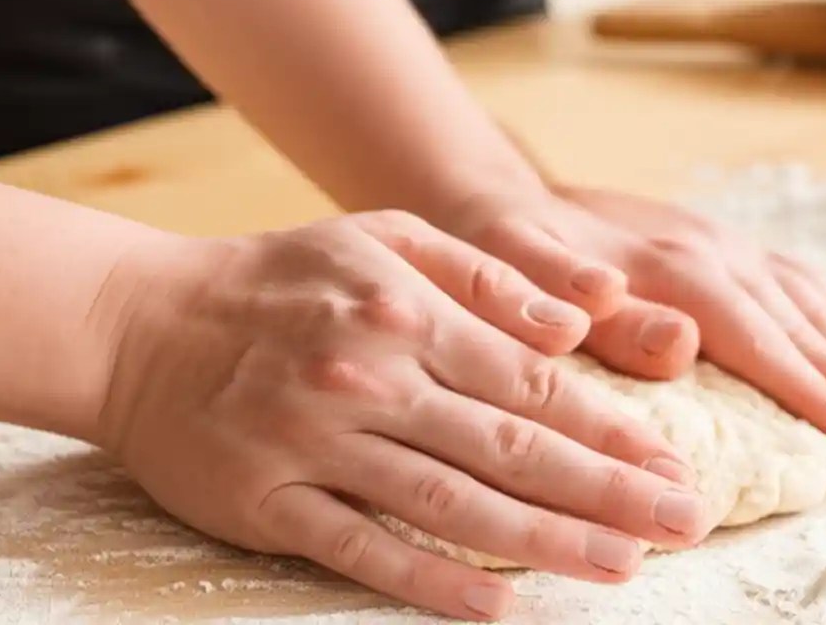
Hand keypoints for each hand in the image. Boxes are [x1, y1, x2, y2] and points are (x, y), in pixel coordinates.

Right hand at [92, 211, 704, 620]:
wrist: (140, 325)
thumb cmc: (276, 278)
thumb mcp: (380, 237)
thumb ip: (483, 274)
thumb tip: (575, 324)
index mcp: (403, 310)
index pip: (531, 383)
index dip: (612, 428)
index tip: (675, 463)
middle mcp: (368, 377)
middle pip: (510, 450)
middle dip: (608, 491)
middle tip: (685, 523)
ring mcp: (315, 445)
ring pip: (451, 506)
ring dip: (545, 540)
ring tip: (621, 566)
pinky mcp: (267, 502)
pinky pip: (362, 549)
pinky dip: (432, 582)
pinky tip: (498, 606)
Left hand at [443, 187, 825, 445]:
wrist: (496, 200)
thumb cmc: (501, 252)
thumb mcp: (517, 275)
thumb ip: (588, 307)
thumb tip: (675, 338)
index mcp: (668, 268)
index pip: (757, 338)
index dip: (812, 389)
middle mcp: (707, 249)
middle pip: (801, 320)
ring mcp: (718, 241)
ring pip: (810, 300)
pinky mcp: (716, 242)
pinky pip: (795, 281)